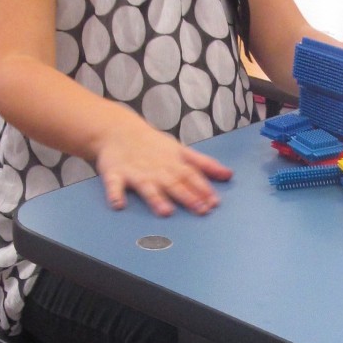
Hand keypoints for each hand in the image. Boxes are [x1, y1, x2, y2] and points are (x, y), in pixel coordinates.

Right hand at [93, 122, 230, 215]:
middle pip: (174, 183)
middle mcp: (157, 169)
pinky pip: (114, 185)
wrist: (119, 130)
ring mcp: (136, 172)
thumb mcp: (181, 151)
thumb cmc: (154, 146)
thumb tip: (229, 175)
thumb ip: (204, 164)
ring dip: (156, 199)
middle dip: (188, 196)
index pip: (192, 175)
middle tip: (200, 209)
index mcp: (173, 163)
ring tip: (165, 211)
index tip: (214, 202)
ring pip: (147, 187)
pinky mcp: (115, 174)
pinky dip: (115, 194)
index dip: (203, 188)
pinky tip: (118, 204)